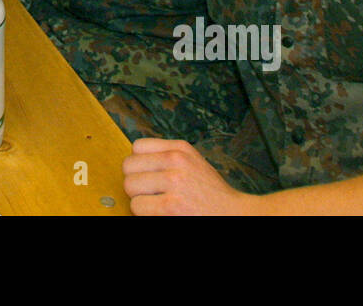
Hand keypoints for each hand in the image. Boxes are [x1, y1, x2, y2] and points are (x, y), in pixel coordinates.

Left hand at [122, 138, 256, 214]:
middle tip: (151, 193)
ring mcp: (173, 182)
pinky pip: (137, 206)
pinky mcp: (170, 206)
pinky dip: (144, 213)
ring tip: (156, 204)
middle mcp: (176, 161)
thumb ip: (167, 158)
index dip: (139, 165)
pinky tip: (160, 213)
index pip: (137, 147)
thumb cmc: (211, 194)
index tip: (149, 176)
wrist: (234, 215)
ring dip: (139, 199)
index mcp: (181, 149)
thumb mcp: (192, 164)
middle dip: (136, 182)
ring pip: (130, 186)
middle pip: (128, 166)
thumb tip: (135, 162)